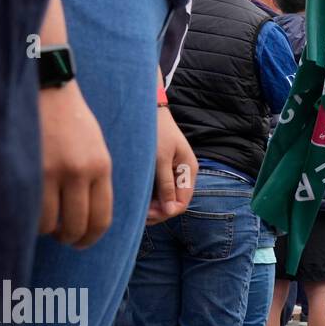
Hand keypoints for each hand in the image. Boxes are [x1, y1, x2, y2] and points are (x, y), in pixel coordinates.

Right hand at [38, 83, 113, 247]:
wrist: (50, 90)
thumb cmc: (72, 121)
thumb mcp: (96, 149)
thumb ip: (95, 178)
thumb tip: (89, 213)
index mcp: (102, 168)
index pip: (102, 217)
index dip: (92, 238)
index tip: (83, 243)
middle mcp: (81, 172)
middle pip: (78, 225)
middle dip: (71, 239)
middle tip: (64, 239)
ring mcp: (55, 172)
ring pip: (51, 223)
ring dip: (48, 231)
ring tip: (47, 226)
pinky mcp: (32, 169)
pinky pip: (32, 209)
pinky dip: (31, 219)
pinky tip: (32, 214)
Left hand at [146, 106, 196, 225]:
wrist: (150, 112)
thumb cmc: (156, 132)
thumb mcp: (161, 159)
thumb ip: (166, 185)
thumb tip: (170, 211)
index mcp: (189, 171)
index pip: (182, 203)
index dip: (166, 212)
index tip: (147, 213)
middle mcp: (184, 175)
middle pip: (174, 204)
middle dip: (158, 211)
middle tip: (137, 212)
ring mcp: (174, 174)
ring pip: (166, 199)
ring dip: (152, 206)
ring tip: (135, 205)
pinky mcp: (164, 171)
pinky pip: (160, 191)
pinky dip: (149, 197)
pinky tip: (137, 196)